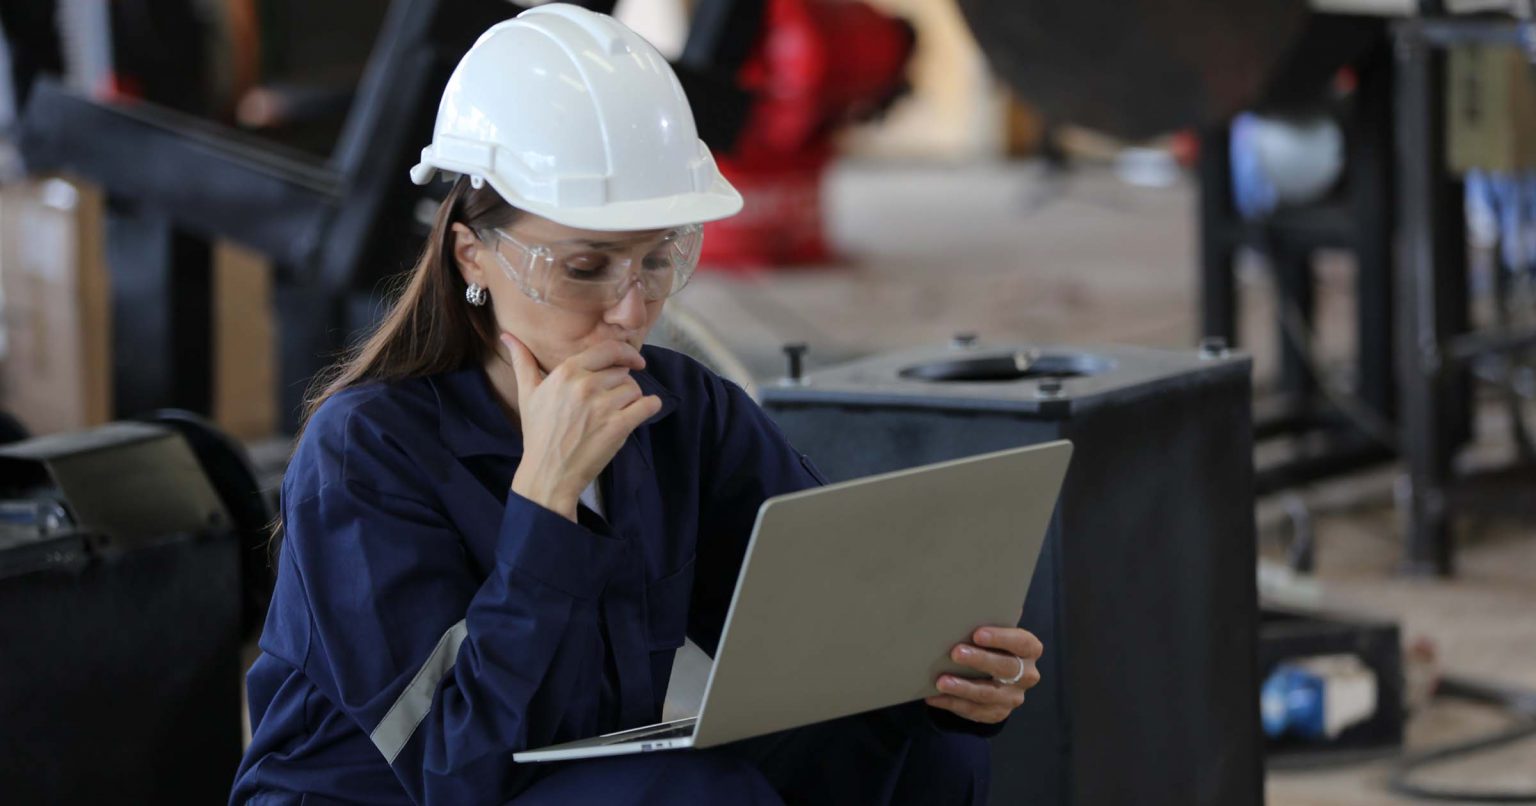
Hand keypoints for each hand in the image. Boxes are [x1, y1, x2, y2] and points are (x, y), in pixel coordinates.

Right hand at [503, 334, 661, 520]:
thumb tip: (507, 336)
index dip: (625, 353)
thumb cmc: (538, 433)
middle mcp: (585, 385)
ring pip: (635, 388)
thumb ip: (523, 361)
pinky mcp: (618, 427)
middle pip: (622, 371)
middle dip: (621, 384)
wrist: (548, 473)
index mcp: (566, 372)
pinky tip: (642, 412)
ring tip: (617, 412)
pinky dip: (650, 407)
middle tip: (609, 401)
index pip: (608, 349)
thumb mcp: (527, 394)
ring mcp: (603, 406)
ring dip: (632, 399)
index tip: (634, 361)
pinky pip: (648, 405)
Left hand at [925, 625, 1043, 724]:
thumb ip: (994, 616)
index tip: (978, 633)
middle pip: (1005, 668)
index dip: (1001, 638)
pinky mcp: (997, 713)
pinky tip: (933, 696)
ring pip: (988, 694)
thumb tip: (983, 592)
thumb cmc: (993, 645)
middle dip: (979, 660)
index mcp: (1029, 649)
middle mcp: (1026, 675)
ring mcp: (1013, 697)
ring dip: (963, 687)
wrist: (997, 677)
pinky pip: (974, 711)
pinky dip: (952, 703)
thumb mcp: (996, 630)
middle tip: (955, 653)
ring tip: (941, 681)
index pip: (1022, 643)